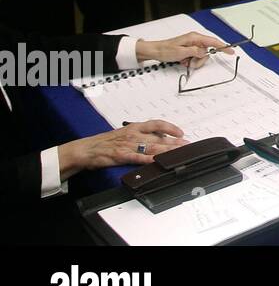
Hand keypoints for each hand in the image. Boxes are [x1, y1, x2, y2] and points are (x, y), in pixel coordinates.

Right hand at [58, 120, 186, 178]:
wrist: (85, 149)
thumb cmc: (104, 143)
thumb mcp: (124, 134)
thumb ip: (140, 136)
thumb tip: (157, 139)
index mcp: (134, 127)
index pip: (156, 124)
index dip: (170, 128)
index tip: (181, 133)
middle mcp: (133, 134)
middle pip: (158, 138)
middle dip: (174, 142)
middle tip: (187, 145)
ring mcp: (127, 145)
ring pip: (151, 147)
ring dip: (166, 151)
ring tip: (178, 153)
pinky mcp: (120, 155)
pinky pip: (136, 157)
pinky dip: (147, 159)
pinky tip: (156, 161)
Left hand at [137, 32, 232, 69]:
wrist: (155, 51)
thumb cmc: (165, 49)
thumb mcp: (181, 52)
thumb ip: (195, 52)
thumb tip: (205, 52)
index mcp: (194, 37)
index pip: (213, 41)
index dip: (223, 47)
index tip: (231, 51)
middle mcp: (195, 40)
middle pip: (207, 51)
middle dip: (201, 59)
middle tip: (191, 62)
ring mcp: (192, 45)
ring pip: (201, 56)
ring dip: (194, 61)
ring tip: (184, 61)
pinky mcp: (189, 49)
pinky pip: (195, 57)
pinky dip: (190, 61)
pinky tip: (183, 60)